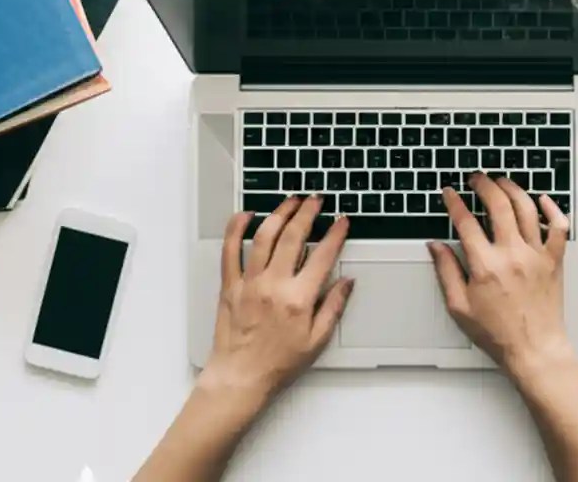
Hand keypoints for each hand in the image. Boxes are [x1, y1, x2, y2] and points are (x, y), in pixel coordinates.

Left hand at [201, 196, 353, 403]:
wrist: (240, 376)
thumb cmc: (277, 363)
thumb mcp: (317, 340)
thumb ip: (334, 307)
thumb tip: (347, 282)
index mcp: (298, 299)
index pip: (323, 256)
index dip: (336, 234)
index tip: (342, 221)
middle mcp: (274, 286)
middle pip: (293, 236)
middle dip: (308, 213)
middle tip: (316, 201)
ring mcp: (249, 283)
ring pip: (264, 236)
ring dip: (279, 213)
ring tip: (290, 201)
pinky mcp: (230, 285)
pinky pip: (230, 250)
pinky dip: (236, 228)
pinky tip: (246, 215)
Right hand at [427, 174, 573, 378]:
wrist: (534, 349)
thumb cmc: (498, 333)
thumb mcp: (459, 306)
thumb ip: (446, 271)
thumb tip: (436, 246)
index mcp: (486, 266)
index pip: (466, 222)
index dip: (455, 202)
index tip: (450, 193)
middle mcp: (512, 255)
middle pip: (498, 205)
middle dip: (484, 185)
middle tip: (476, 179)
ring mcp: (536, 255)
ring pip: (526, 208)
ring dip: (512, 189)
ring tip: (501, 182)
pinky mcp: (554, 260)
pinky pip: (558, 226)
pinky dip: (552, 209)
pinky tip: (542, 200)